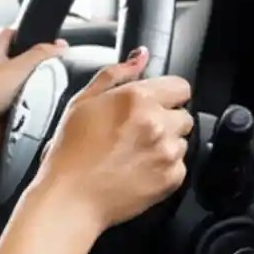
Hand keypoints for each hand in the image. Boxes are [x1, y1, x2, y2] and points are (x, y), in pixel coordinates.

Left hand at [0, 28, 66, 172]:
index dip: (31, 33)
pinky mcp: (9, 107)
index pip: (13, 32)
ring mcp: (2, 88)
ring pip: (29, 80)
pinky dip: (35, 103)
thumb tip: (59, 47)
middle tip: (50, 67)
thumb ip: (39, 55)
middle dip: (39, 63)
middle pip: (26, 58)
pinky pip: (29, 100)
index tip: (50, 40)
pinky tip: (35, 106)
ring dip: (37, 86)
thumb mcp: (16, 69)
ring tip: (39, 90)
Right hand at [34, 47, 193, 232]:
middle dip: (166, 121)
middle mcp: (158, 123)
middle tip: (138, 133)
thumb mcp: (83, 102)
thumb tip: (140, 55)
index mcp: (138, 98)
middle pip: (184, 115)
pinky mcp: (172, 178)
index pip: (181, 87)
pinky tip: (139, 170)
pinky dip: (165, 168)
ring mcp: (167, 152)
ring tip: (135, 154)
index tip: (155, 105)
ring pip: (182, 141)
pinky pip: (180, 166)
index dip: (168, 95)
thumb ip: (116, 74)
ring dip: (166, 145)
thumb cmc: (70, 152)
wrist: (70, 198)